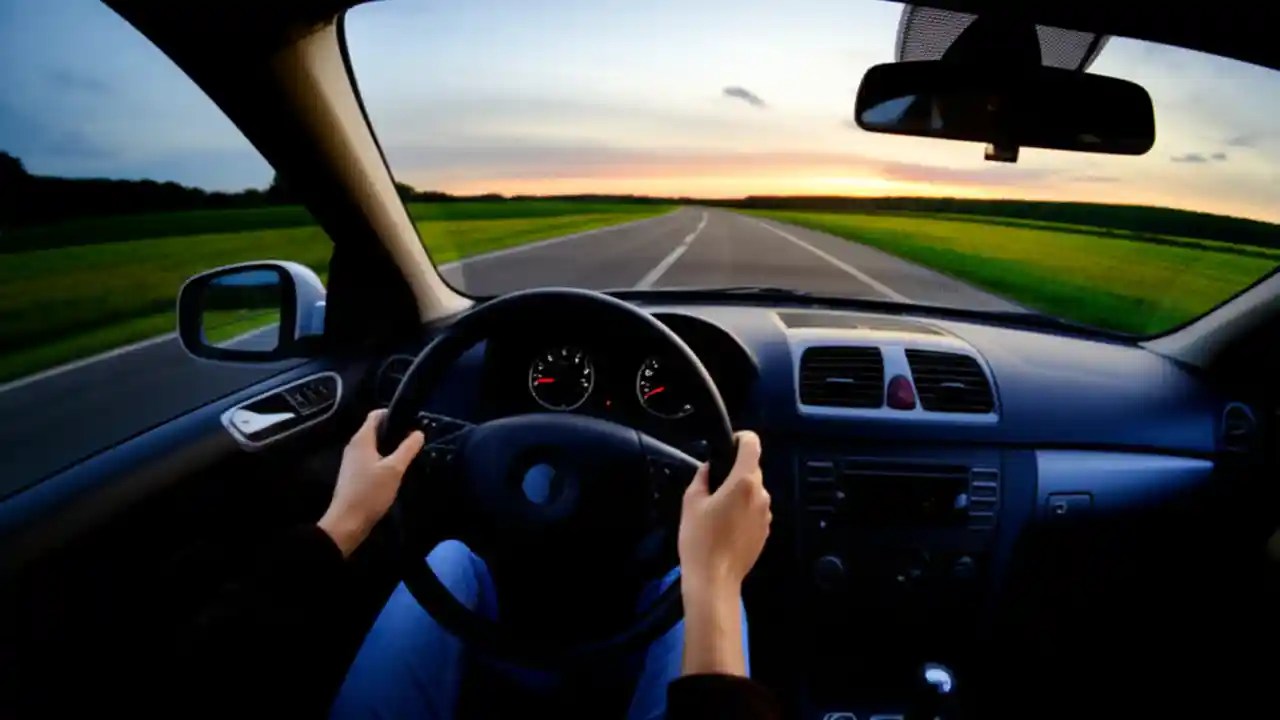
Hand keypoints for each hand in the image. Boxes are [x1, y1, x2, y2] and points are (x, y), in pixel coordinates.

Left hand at [318, 409, 423, 556]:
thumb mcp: (394, 469)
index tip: (412, 422)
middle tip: (414, 441)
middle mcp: (354, 446)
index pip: (376, 414)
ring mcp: (352, 461)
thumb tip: (419, 433)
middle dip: (395, 432)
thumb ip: (408, 448)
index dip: (394, 413)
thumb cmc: (370, 492)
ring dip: (390, 448)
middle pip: (376, 430)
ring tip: (408, 455)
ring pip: (374, 446)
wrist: (348, 522)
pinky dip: (384, 460)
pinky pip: (371, 459)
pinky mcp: (354, 475)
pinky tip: (395, 471)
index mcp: (361, 439)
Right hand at [678, 431, 770, 596]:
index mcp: (744, 482)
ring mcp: (767, 514)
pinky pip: (755, 510)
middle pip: (752, 469)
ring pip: (754, 491)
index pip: (752, 444)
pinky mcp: (766, 531)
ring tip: (717, 511)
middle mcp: (762, 494)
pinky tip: (726, 527)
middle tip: (712, 486)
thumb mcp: (691, 502)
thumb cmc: (700, 539)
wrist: (714, 580)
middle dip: (734, 472)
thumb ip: (702, 477)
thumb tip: (710, 468)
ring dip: (739, 493)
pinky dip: (744, 511)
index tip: (727, 446)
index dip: (740, 438)